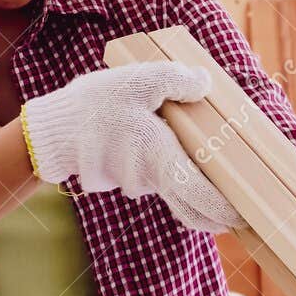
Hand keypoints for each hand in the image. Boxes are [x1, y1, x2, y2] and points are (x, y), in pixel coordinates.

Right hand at [21, 61, 245, 233]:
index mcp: (159, 158)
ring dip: (190, 184)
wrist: (50, 130)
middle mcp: (150, 179)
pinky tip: (171, 154)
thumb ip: (174, 80)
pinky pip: (155, 182)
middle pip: (192, 208)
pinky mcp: (125, 182)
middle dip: (217, 211)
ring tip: (210, 167)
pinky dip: (168, 175)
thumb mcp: (135, 81)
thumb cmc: (94, 105)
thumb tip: (205, 83)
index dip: (225, 210)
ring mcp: (136, 185)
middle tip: (240, 209)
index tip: (245, 215)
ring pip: (173, 191)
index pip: (200, 197)